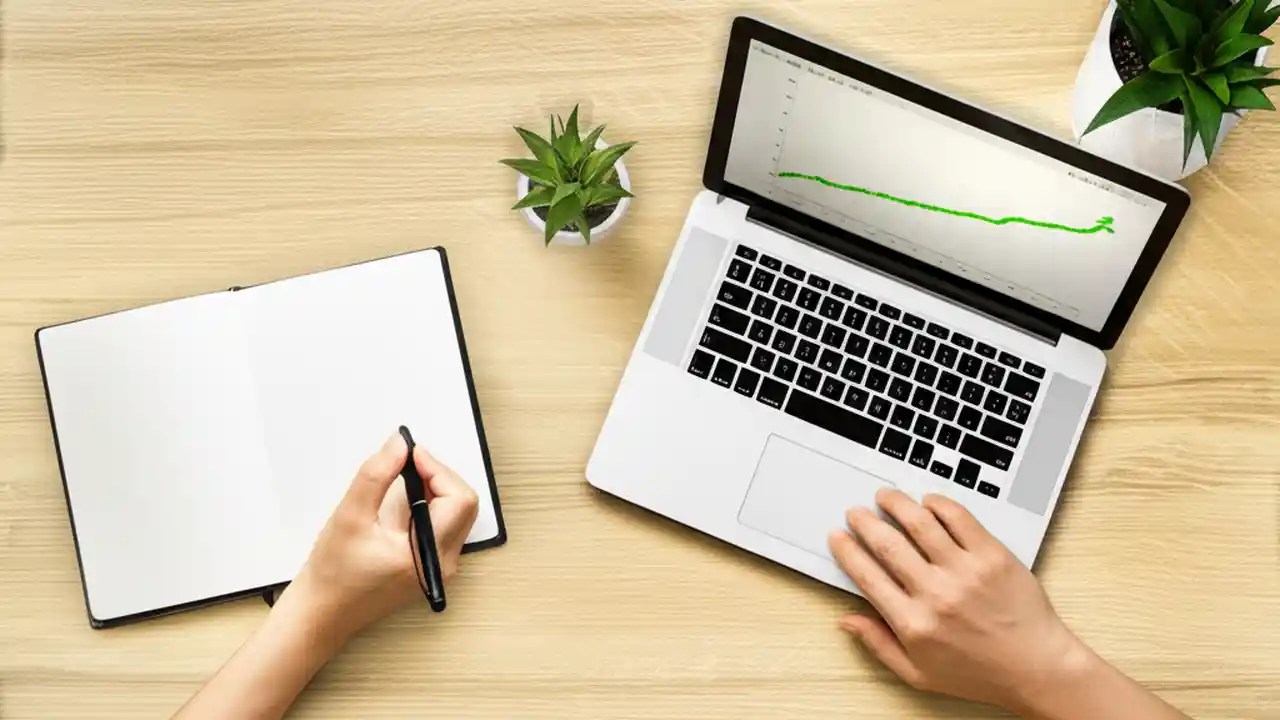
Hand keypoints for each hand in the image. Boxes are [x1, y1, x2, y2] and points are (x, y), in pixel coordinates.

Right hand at [283, 432, 479, 641]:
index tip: (411, 453)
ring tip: (405, 476)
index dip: (437, 469)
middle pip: (464, 505)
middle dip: (439, 476)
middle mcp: (443, 565)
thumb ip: (377, 475)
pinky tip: (405, 498)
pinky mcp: (431, 568)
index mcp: (426, 555)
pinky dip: (432, 505)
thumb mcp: (350, 516)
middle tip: (408, 461)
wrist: (323, 614)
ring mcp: (440, 568)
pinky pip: (446, 526)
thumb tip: (400, 444)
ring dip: (436, 489)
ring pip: (458, 514)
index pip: (458, 499)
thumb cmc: (333, 574)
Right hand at [828, 489, 1087, 712]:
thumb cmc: (980, 673)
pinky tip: (929, 502)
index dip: (847, 551)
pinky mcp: (992, 556)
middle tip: (857, 512)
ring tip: (886, 496)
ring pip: (919, 523)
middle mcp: (936, 594)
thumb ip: (878, 645)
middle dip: (864, 522)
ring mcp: (965, 572)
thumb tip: (847, 620)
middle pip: (887, 544)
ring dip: (896, 503)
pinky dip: (939, 504)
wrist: (1036, 668)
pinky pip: (960, 518)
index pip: (867, 576)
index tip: (839, 537)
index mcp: (913, 624)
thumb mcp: (919, 674)